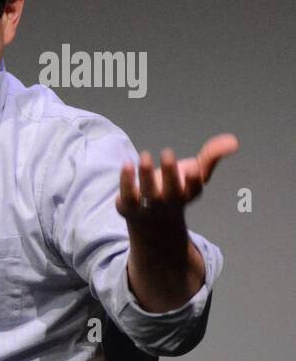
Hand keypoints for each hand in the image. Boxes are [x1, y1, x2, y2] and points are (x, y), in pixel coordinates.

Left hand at [116, 133, 238, 227]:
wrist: (151, 219)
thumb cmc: (177, 189)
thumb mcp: (195, 173)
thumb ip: (212, 156)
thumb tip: (234, 141)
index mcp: (188, 194)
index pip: (193, 189)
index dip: (193, 180)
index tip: (194, 168)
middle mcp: (169, 202)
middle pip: (171, 192)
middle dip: (170, 174)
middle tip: (168, 153)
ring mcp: (148, 206)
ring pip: (148, 193)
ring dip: (146, 174)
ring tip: (145, 155)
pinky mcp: (128, 206)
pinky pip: (127, 195)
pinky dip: (126, 181)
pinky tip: (127, 163)